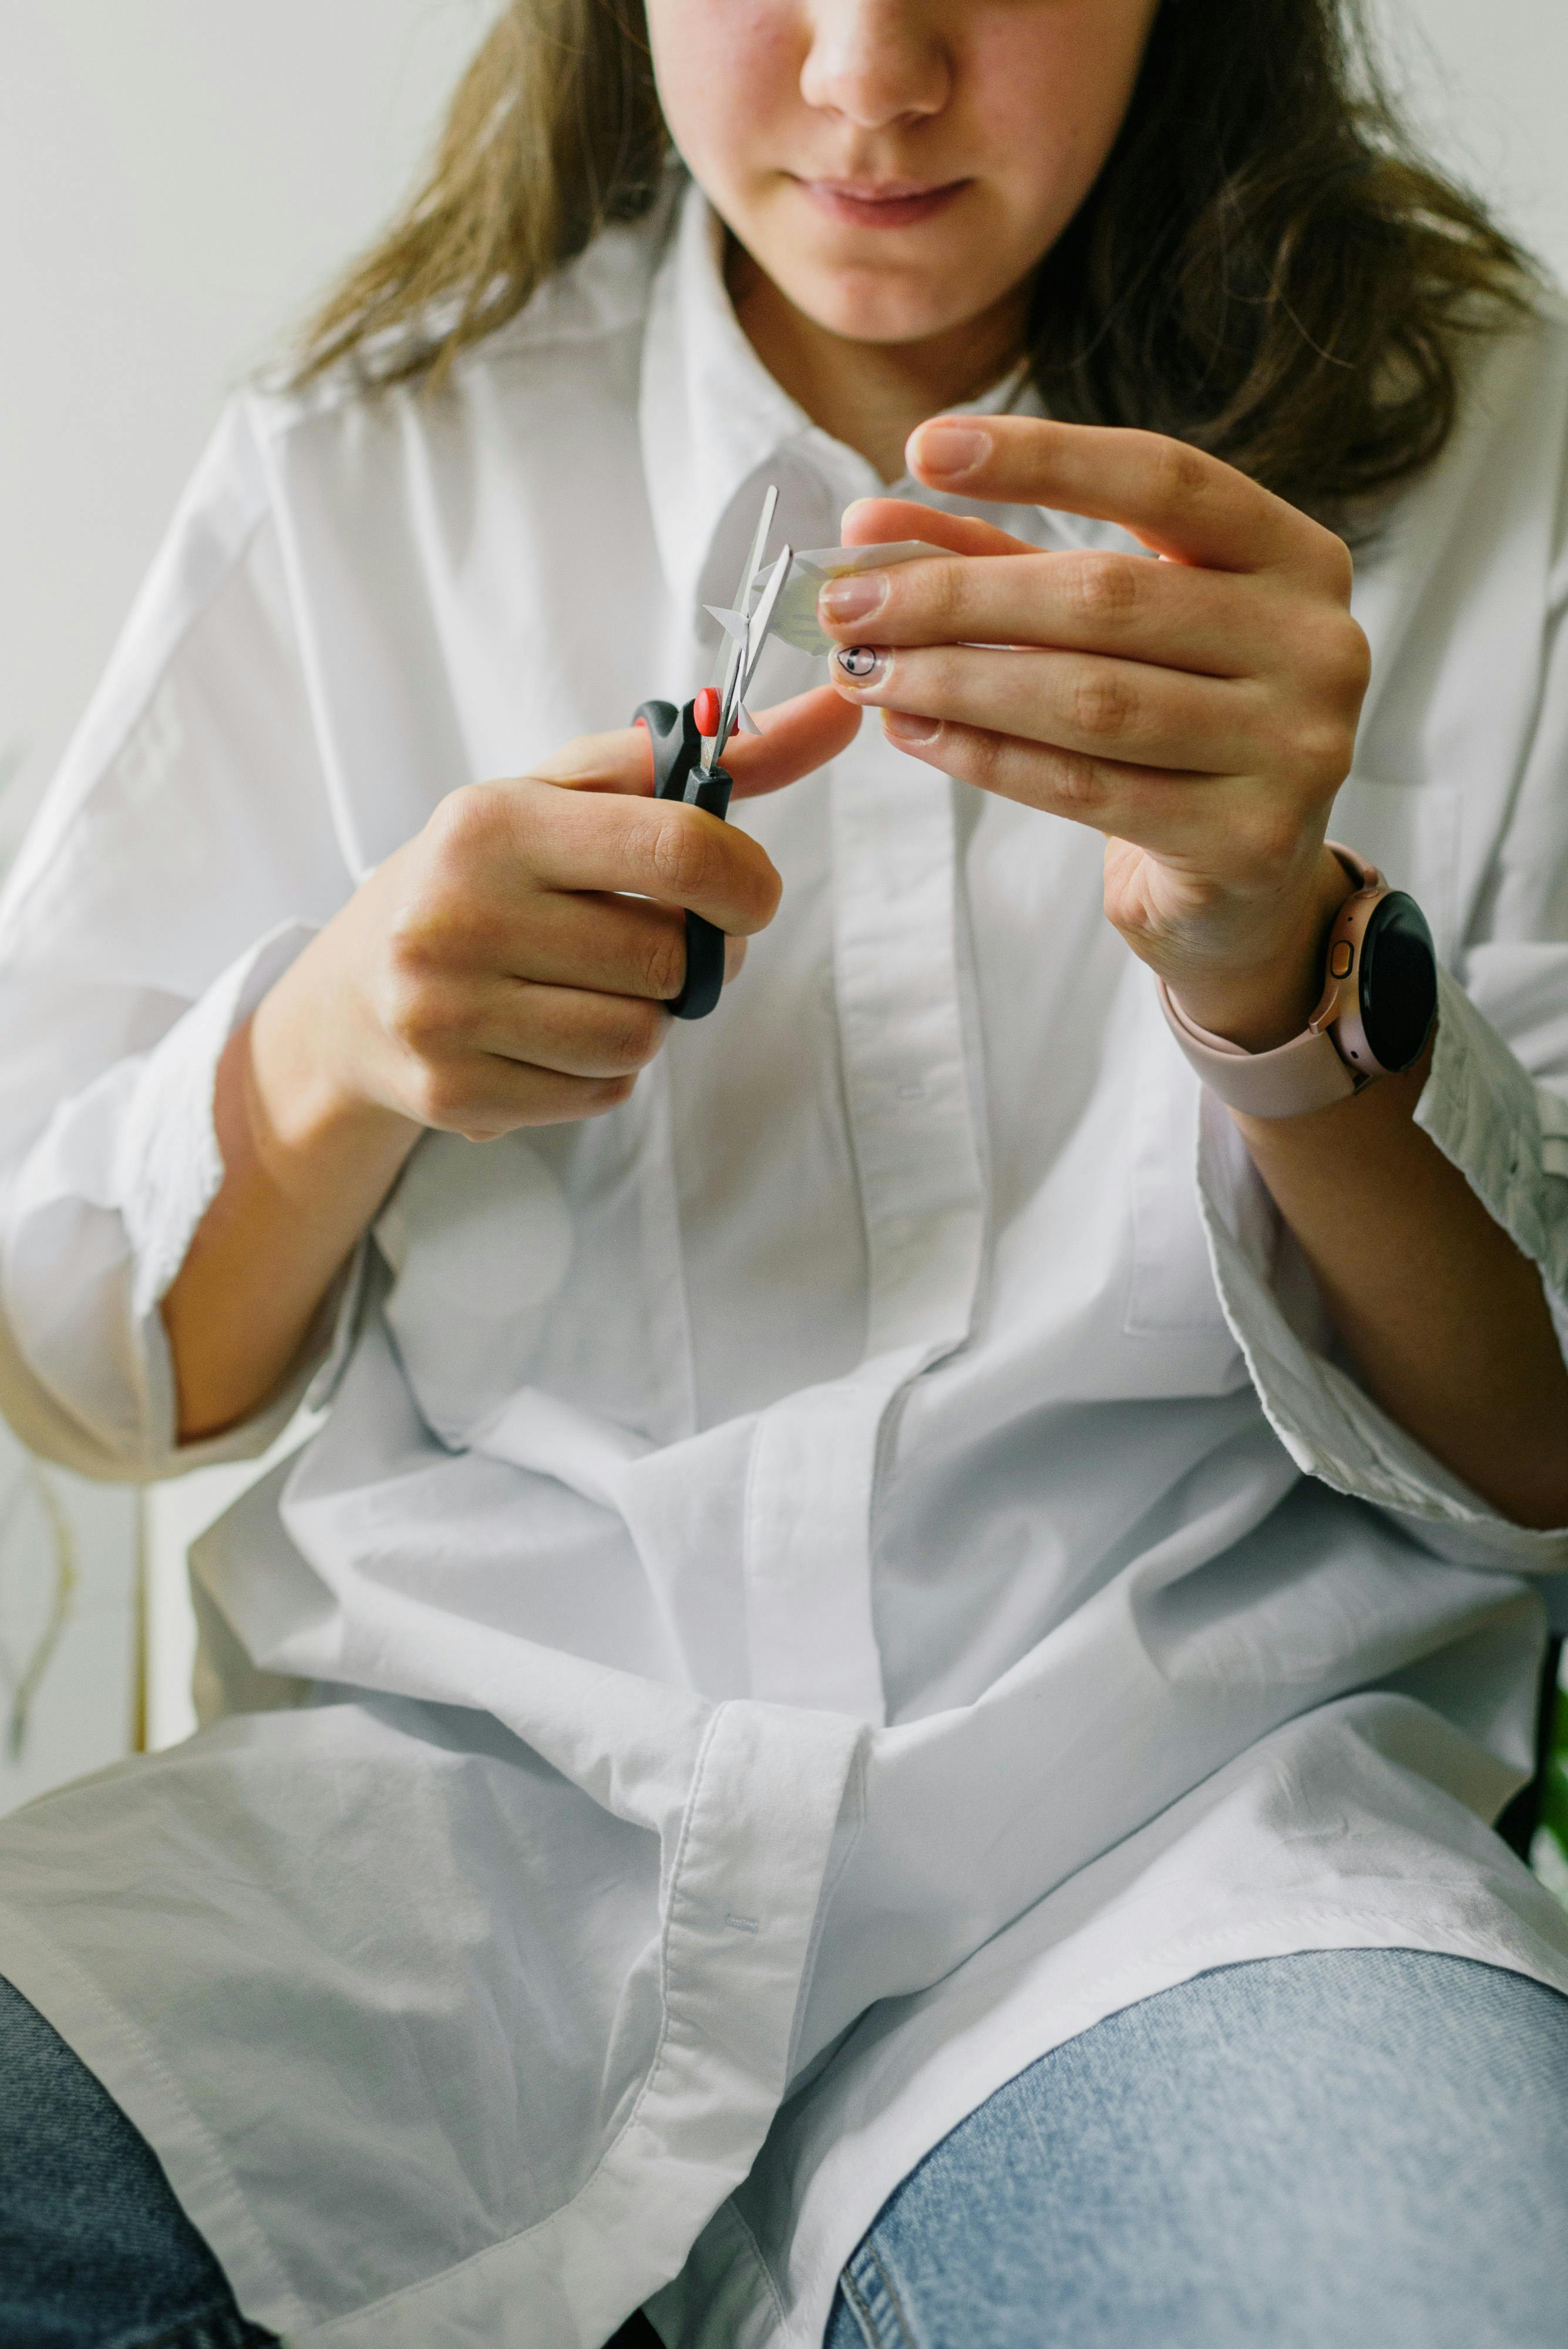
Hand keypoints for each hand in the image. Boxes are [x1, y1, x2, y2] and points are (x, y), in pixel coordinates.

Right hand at [253, 684, 858, 1150]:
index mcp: (492, 823)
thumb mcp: (568, 798)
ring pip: (641, 1037)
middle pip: (668, 960)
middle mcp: (458, 915)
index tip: (749, 893)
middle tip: (661, 943)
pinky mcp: (455, 1091)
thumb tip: (836, 711)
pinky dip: (604, 1070)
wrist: (351, 995)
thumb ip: (699, 760)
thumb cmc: (486, 878)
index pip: (675, 848)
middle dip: (693, 958)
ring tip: (594, 987)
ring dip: (649, 1018)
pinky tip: (552, 1034)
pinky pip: (602, 1093)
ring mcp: (448, 1012)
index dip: (745, 879)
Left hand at [820, 417, 1371, 1050]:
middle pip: (1109, 598)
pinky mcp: (1249, 841)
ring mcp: (1295, 748)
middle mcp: (1318, 644)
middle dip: (957, 596)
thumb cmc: (1174, 728)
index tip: (926, 446)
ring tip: (864, 670)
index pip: (1165, 480)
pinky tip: (914, 732)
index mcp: (1297, 558)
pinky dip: (984, 756)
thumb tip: (870, 528)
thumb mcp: (1106, 631)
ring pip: (1090, 699)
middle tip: (848, 602)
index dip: (1044, 458)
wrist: (1246, 886)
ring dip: (955, 681)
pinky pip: (1084, 787)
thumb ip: (1004, 567)